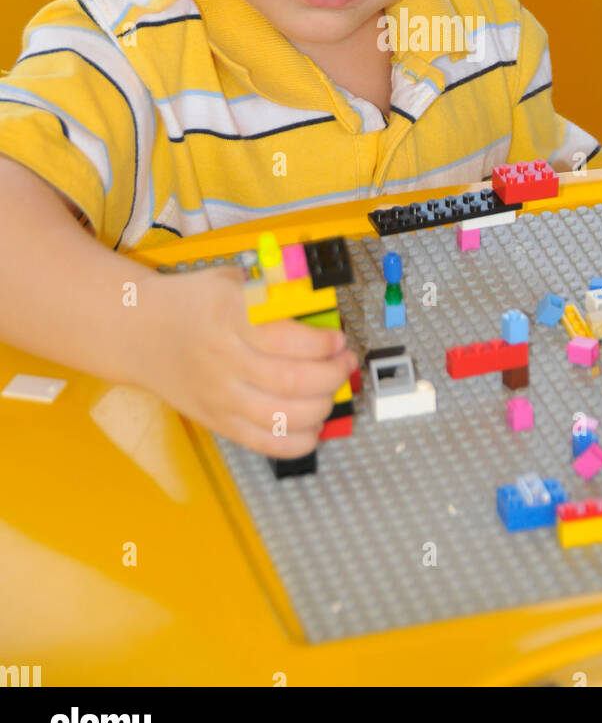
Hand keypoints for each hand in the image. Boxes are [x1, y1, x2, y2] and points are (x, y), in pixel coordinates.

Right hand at [136, 264, 358, 460]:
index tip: (338, 338)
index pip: (287, 338)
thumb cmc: (191, 301)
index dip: (323, 343)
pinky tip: (314, 425)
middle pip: (292, 380)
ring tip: (333, 390)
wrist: (137, 330)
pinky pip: (264, 443)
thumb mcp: (233, 279)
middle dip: (332, 374)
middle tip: (344, 362)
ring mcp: (219, 395)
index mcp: (229, 316)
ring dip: (322, 406)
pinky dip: (297, 441)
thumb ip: (276, 290)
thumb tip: (322, 306)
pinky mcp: (216, 421)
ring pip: (282, 416)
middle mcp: (223, 359)